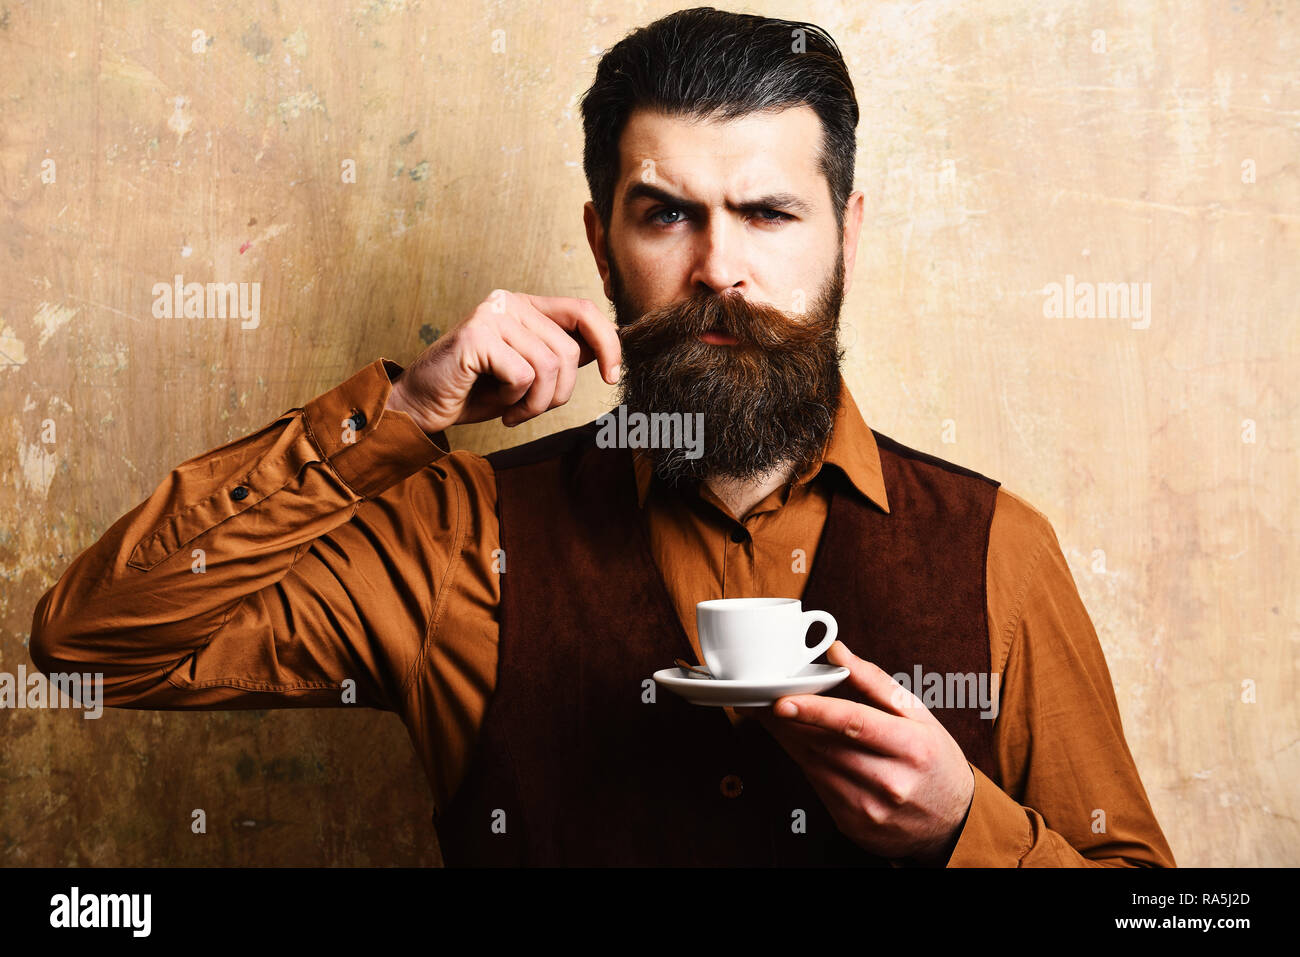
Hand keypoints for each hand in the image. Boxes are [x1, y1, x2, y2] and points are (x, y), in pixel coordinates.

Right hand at [385, 289, 621, 432]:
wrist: (422, 406)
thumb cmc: (475, 391)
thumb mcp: (530, 373)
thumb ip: (562, 355)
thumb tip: (608, 347)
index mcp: (526, 306)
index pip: (585, 312)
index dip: (608, 344)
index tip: (612, 377)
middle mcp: (510, 302)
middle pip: (568, 350)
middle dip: (558, 394)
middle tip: (530, 410)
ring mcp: (492, 315)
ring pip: (548, 366)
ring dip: (535, 402)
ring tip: (513, 410)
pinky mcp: (476, 336)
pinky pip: (522, 376)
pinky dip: (514, 400)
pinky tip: (495, 402)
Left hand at [736, 641, 975, 863]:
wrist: (952, 822)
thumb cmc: (934, 761)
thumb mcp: (919, 715)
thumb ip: (874, 682)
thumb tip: (837, 652)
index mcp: (911, 747)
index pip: (854, 724)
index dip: (814, 711)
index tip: (781, 701)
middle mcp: (891, 782)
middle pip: (825, 745)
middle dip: (788, 720)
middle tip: (764, 699)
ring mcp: (870, 808)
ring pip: (814, 765)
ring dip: (790, 739)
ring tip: (777, 717)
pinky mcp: (853, 825)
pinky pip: (817, 786)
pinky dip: (805, 762)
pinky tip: (803, 745)